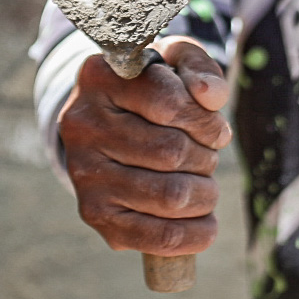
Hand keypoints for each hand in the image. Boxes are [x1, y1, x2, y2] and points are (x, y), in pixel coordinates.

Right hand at [58, 38, 232, 255]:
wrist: (111, 124)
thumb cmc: (156, 88)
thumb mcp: (176, 62)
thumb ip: (201, 67)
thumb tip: (211, 96)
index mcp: (100, 78)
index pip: (169, 103)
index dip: (206, 121)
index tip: (216, 129)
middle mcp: (82, 125)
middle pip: (173, 152)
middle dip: (206, 157)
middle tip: (206, 156)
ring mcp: (83, 173)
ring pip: (171, 196)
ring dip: (206, 193)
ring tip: (203, 183)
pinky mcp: (93, 213)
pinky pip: (156, 236)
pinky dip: (194, 235)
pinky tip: (205, 224)